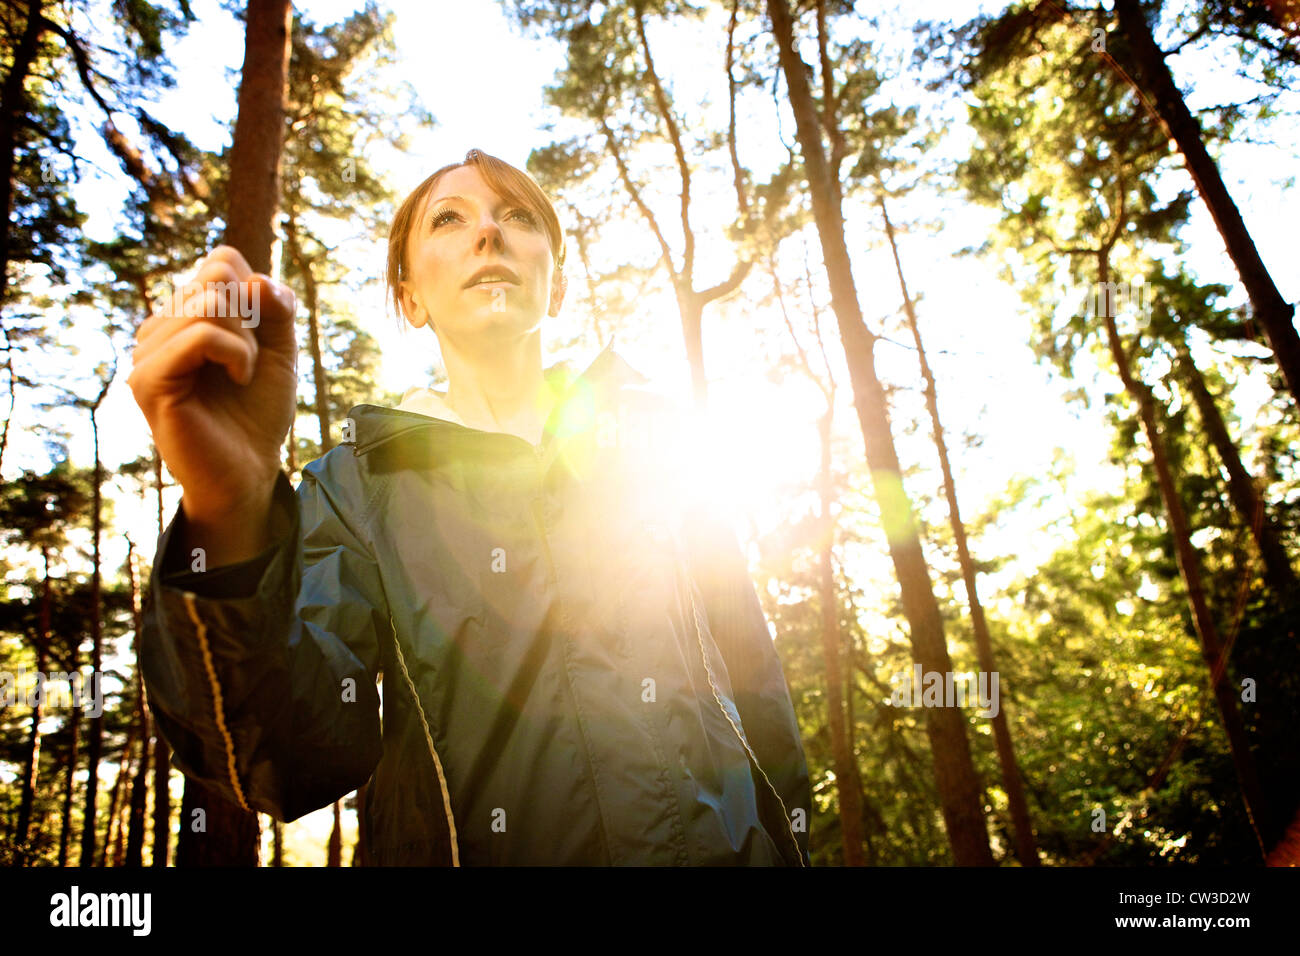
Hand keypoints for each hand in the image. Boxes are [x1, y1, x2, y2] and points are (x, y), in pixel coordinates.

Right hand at [127, 246, 297, 526]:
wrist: (250, 469)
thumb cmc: (259, 412)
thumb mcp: (279, 351)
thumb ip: (276, 308)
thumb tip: (256, 278)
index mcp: (184, 316)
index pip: (221, 261)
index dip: (258, 291)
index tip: (263, 335)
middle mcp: (159, 328)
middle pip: (216, 277)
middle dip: (252, 318)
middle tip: (249, 361)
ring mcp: (147, 352)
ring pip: (208, 303)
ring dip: (245, 341)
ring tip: (242, 375)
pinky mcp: (148, 380)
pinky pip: (199, 336)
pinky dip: (235, 354)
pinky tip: (238, 380)